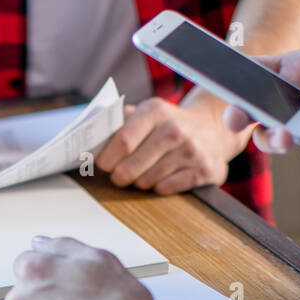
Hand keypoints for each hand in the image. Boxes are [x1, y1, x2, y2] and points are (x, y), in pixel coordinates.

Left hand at [96, 97, 244, 193]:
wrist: (212, 130)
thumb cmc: (168, 125)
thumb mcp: (145, 114)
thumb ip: (117, 122)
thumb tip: (87, 136)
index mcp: (155, 111)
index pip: (121, 142)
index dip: (106, 158)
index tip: (103, 163)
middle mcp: (175, 129)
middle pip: (129, 168)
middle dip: (118, 176)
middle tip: (119, 174)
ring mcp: (192, 150)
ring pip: (145, 182)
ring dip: (139, 181)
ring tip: (146, 170)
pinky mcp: (204, 170)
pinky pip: (165, 189)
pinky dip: (158, 187)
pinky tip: (164, 174)